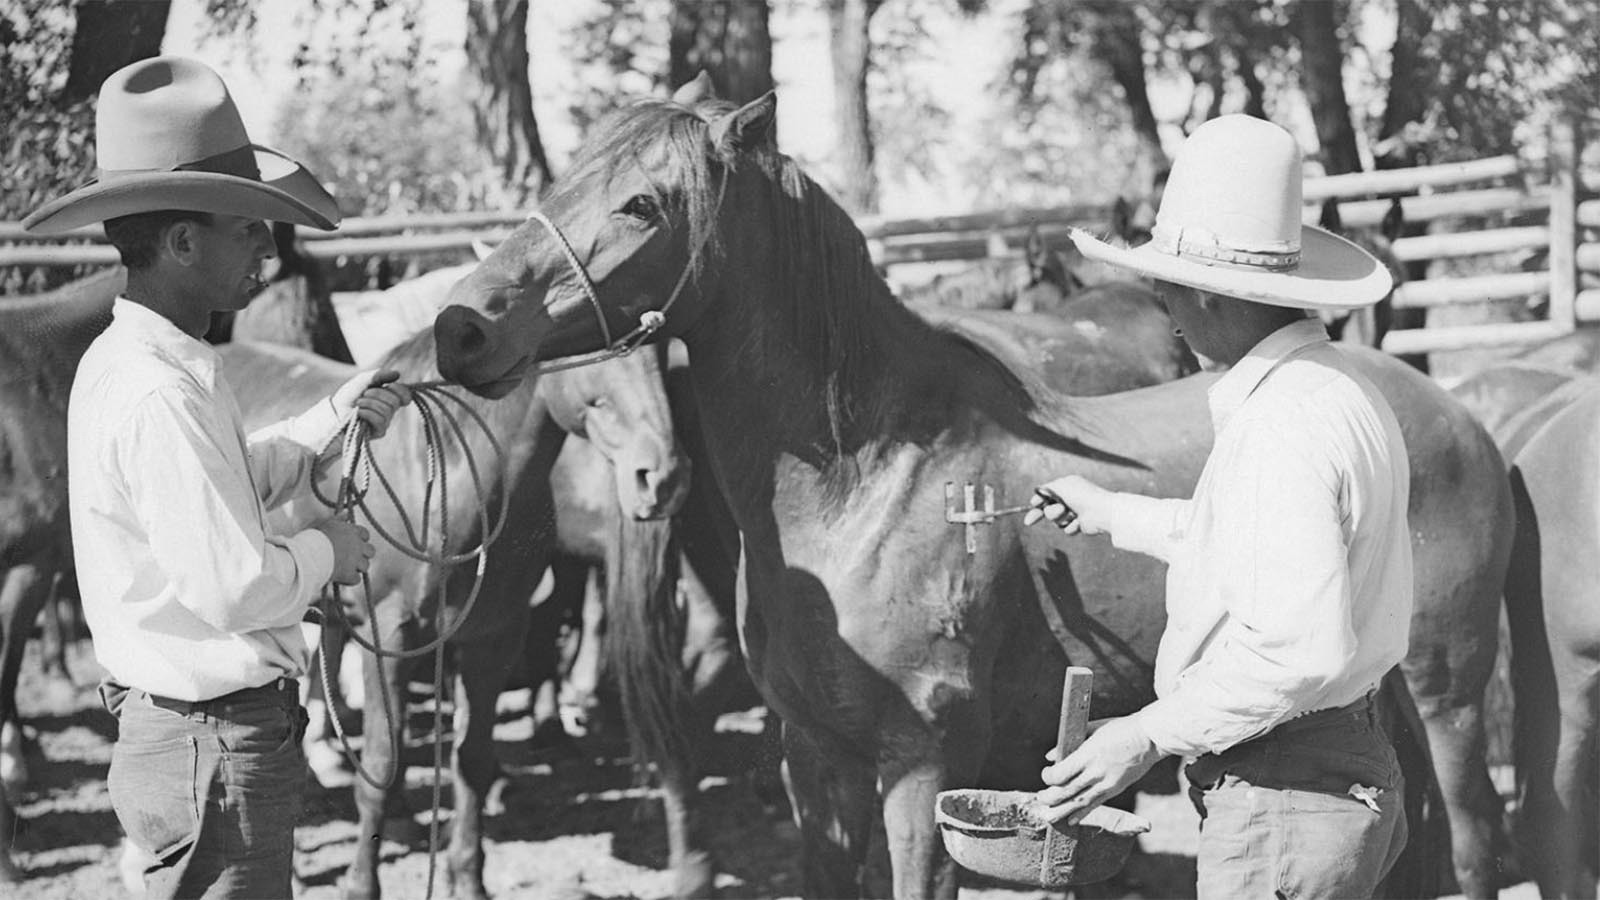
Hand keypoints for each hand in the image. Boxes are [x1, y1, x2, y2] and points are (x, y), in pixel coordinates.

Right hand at [313, 518, 373, 585]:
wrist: (307, 555)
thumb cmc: (312, 537)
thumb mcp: (323, 524)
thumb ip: (337, 519)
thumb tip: (346, 514)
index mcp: (351, 531)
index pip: (365, 534)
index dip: (360, 540)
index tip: (352, 543)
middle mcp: (357, 545)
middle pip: (371, 551)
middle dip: (363, 555)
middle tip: (350, 558)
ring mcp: (355, 560)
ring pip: (365, 566)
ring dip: (356, 568)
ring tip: (343, 569)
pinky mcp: (349, 574)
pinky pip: (356, 579)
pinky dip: (349, 580)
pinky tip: (340, 578)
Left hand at [329, 369, 412, 438]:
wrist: (334, 412)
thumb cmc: (348, 397)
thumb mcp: (363, 381)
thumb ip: (379, 375)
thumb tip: (397, 374)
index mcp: (389, 398)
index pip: (406, 396)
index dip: (400, 390)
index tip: (389, 385)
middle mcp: (390, 411)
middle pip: (395, 401)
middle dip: (377, 394)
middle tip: (364, 394)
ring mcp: (385, 422)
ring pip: (386, 410)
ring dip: (369, 403)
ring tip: (358, 404)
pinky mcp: (379, 431)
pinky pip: (380, 420)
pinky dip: (367, 413)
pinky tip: (358, 413)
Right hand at [1023, 474, 1112, 534]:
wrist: (1101, 511)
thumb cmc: (1082, 496)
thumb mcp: (1060, 486)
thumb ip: (1046, 489)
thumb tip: (1036, 493)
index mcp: (1065, 488)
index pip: (1046, 496)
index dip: (1037, 504)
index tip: (1031, 509)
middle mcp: (1068, 500)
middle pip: (1048, 511)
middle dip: (1052, 513)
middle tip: (1062, 510)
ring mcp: (1074, 513)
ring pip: (1056, 522)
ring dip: (1062, 519)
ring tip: (1073, 515)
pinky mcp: (1078, 525)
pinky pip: (1066, 530)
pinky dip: (1072, 527)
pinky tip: (1080, 523)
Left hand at [1035, 715, 1163, 825]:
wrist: (1150, 738)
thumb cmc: (1120, 728)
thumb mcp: (1093, 729)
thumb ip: (1070, 743)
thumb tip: (1050, 756)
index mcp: (1089, 753)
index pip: (1061, 773)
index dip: (1048, 778)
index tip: (1045, 775)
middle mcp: (1096, 771)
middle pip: (1067, 790)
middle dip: (1050, 797)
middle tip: (1040, 799)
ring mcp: (1107, 783)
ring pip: (1079, 801)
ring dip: (1062, 810)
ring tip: (1048, 817)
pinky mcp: (1115, 789)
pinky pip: (1096, 804)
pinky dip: (1082, 814)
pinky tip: (1071, 820)